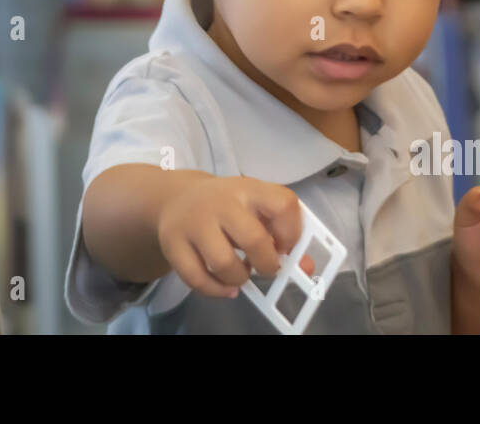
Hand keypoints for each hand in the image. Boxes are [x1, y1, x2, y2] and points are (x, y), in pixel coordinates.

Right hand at [157, 176, 313, 297]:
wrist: (175, 198)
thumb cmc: (226, 206)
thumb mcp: (254, 208)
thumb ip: (282, 234)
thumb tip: (307, 269)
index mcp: (248, 189)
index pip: (282, 204)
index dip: (292, 232)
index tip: (285, 247)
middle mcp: (220, 203)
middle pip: (253, 239)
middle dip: (267, 264)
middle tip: (266, 268)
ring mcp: (194, 223)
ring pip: (223, 263)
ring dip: (239, 278)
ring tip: (241, 275)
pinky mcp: (172, 243)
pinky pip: (197, 278)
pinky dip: (216, 291)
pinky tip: (225, 287)